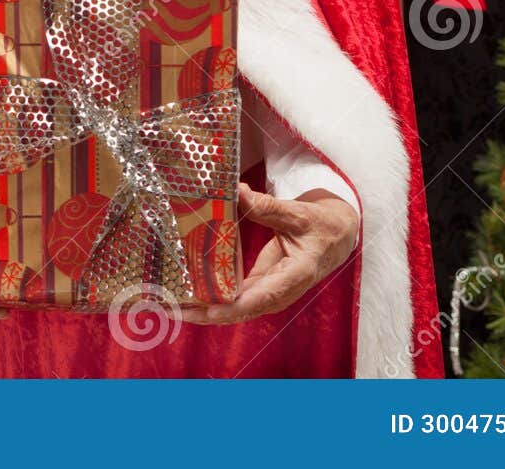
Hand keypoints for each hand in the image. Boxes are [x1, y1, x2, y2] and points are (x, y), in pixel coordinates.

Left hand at [183, 183, 358, 324]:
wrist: (335, 238)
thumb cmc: (321, 227)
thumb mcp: (298, 214)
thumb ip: (267, 207)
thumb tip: (237, 192)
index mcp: (295, 275)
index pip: (261, 297)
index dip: (232, 307)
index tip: (206, 311)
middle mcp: (279, 291)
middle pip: (239, 310)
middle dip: (204, 313)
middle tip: (170, 308)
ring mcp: (268, 292)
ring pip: (233, 308)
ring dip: (201, 309)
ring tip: (168, 305)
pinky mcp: (258, 286)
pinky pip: (232, 298)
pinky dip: (210, 298)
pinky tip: (186, 293)